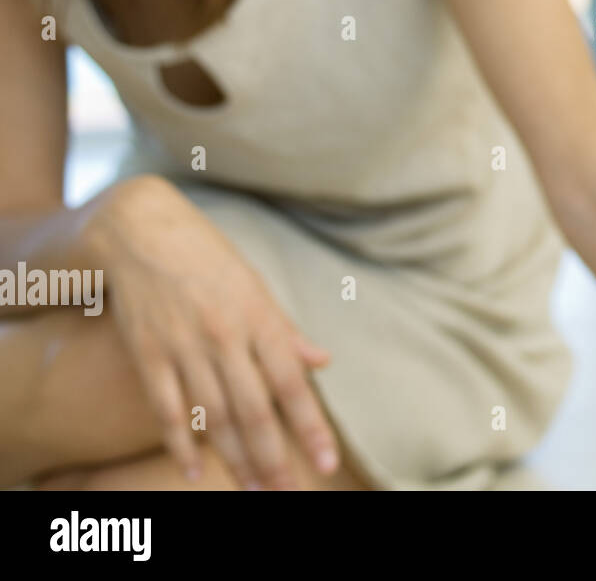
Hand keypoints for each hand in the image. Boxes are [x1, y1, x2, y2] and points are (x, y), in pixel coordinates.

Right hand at [83, 175, 339, 489]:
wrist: (141, 228)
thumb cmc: (208, 257)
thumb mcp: (256, 285)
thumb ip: (285, 330)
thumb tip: (322, 361)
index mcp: (259, 318)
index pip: (292, 384)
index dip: (311, 428)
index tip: (328, 463)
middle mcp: (224, 336)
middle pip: (253, 411)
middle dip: (273, 459)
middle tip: (287, 493)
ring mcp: (183, 347)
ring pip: (214, 418)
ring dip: (235, 460)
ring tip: (254, 490)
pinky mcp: (147, 354)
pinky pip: (167, 410)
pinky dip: (182, 444)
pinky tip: (196, 471)